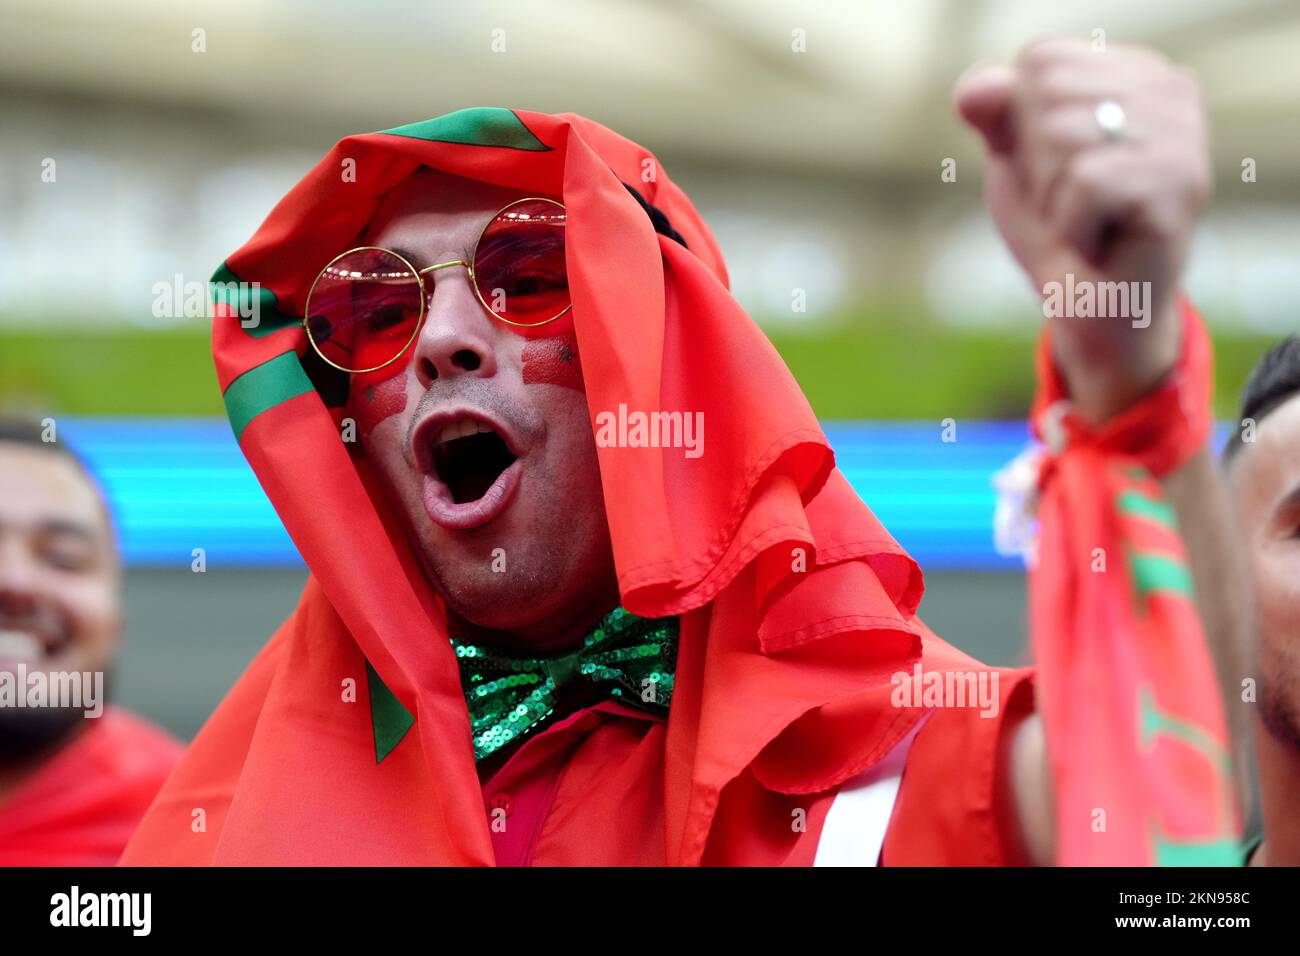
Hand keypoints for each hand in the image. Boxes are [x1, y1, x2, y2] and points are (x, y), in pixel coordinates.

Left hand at [955, 38, 1211, 421]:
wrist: (1090, 314)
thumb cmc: (1058, 230)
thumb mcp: (1015, 161)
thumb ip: (996, 114)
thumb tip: (974, 90)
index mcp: (1135, 72)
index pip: (1042, 61)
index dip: (1021, 126)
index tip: (1053, 171)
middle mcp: (1173, 92)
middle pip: (1051, 93)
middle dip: (1037, 162)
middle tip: (1070, 204)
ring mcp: (1185, 139)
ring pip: (1065, 135)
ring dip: (1052, 196)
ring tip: (1085, 223)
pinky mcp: (1180, 189)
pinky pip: (1085, 181)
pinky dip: (1070, 224)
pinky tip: (1098, 244)